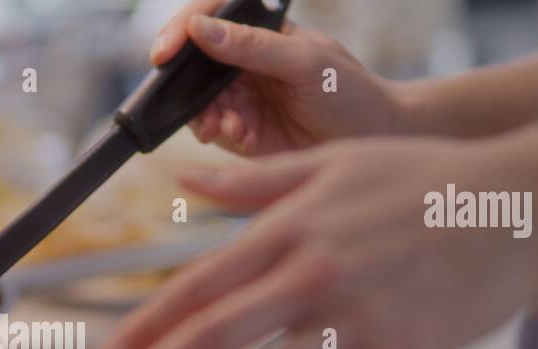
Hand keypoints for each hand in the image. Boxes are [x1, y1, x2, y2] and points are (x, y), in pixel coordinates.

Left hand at [88, 131, 537, 348]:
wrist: (529, 205)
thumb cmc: (430, 183)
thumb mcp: (334, 162)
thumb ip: (254, 181)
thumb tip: (187, 179)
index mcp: (291, 228)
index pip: (200, 284)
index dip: (148, 325)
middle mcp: (314, 273)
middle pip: (216, 334)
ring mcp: (357, 319)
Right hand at [150, 0, 408, 154]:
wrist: (371, 142)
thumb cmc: (350, 93)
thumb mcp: (304, 62)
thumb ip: (252, 46)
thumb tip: (199, 29)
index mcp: (261, 33)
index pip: (210, 17)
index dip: (182, 30)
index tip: (166, 50)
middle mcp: (245, 63)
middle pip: (194, 63)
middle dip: (187, 85)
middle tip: (197, 104)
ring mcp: (242, 98)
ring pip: (199, 100)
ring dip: (205, 115)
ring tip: (226, 128)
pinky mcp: (242, 133)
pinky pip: (214, 130)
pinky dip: (221, 134)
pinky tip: (243, 137)